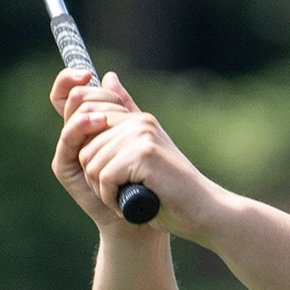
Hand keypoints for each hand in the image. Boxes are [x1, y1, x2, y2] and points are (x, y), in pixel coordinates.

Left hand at [49, 71, 225, 238]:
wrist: (204, 211)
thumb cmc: (172, 191)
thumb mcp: (144, 153)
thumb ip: (126, 118)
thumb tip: (108, 77)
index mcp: (137, 120)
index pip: (87, 125)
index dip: (90, 156)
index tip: (114, 179)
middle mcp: (139, 123)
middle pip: (85, 149)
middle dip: (96, 178)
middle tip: (122, 192)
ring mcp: (142, 136)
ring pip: (91, 164)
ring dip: (104, 190)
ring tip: (128, 198)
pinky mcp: (144, 154)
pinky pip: (105, 176)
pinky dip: (112, 198)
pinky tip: (130, 204)